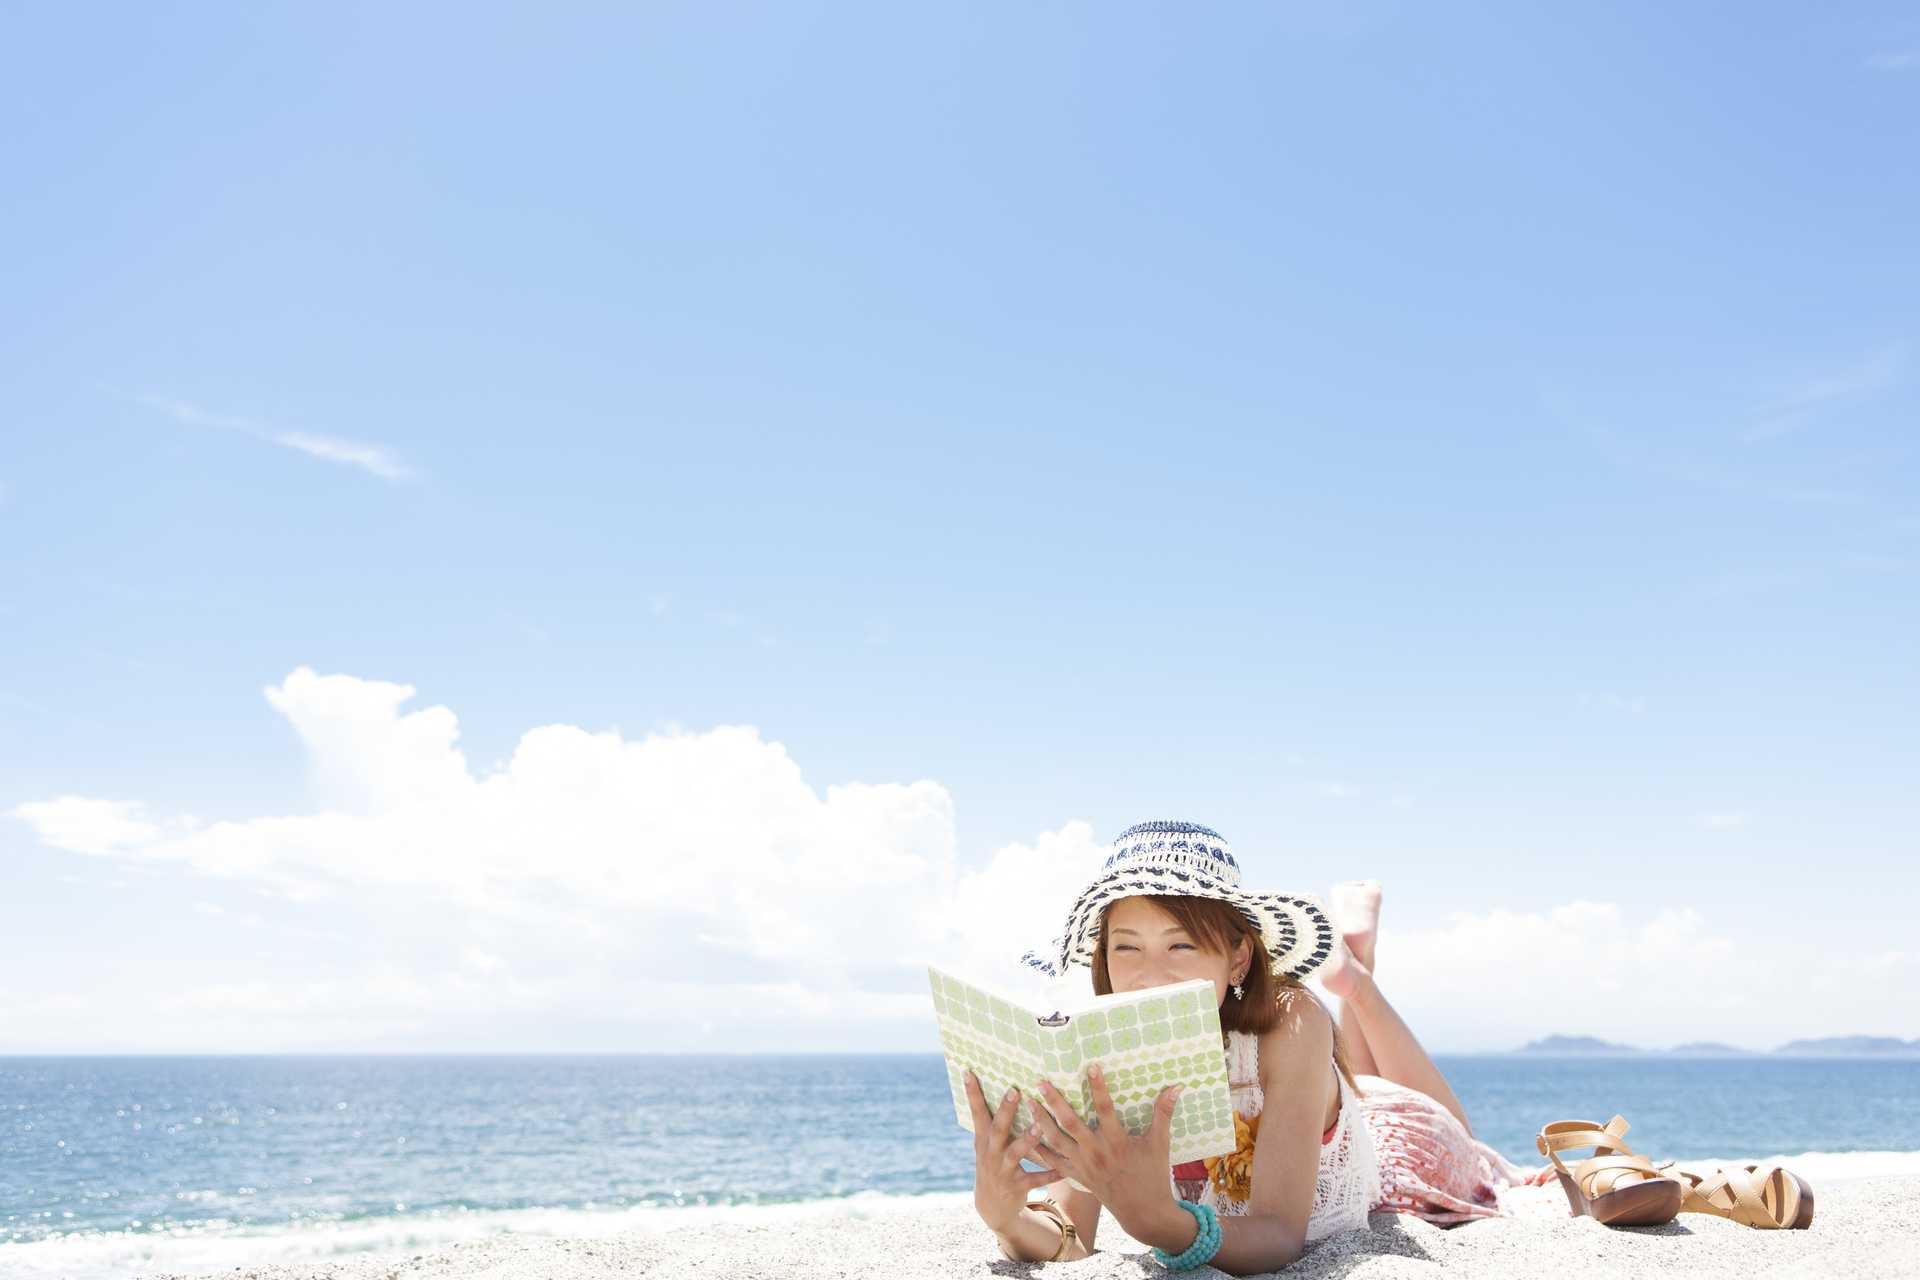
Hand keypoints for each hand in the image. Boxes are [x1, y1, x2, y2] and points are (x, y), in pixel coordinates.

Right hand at [962, 1069, 1055, 1233]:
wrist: (992, 1207)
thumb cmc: (995, 1163)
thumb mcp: (988, 1145)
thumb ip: (995, 1121)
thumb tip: (1007, 1087)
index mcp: (983, 1139)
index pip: (977, 1112)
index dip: (972, 1093)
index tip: (969, 1071)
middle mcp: (990, 1153)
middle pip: (997, 1129)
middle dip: (1005, 1110)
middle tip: (1014, 1090)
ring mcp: (1003, 1170)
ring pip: (1015, 1153)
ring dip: (1027, 1140)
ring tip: (1039, 1126)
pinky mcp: (1017, 1186)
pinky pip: (1035, 1179)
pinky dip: (1050, 1174)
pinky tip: (1064, 1170)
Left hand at [1026, 1063, 1185, 1238]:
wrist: (1143, 1212)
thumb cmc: (1153, 1175)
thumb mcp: (1160, 1144)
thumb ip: (1164, 1114)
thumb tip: (1176, 1087)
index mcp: (1117, 1142)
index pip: (1106, 1109)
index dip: (1099, 1088)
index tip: (1091, 1066)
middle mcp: (1097, 1153)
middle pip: (1071, 1123)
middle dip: (1055, 1102)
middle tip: (1040, 1082)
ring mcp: (1084, 1166)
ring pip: (1056, 1141)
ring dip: (1041, 1121)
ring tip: (1028, 1102)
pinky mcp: (1077, 1176)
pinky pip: (1053, 1162)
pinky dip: (1039, 1150)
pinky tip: (1026, 1136)